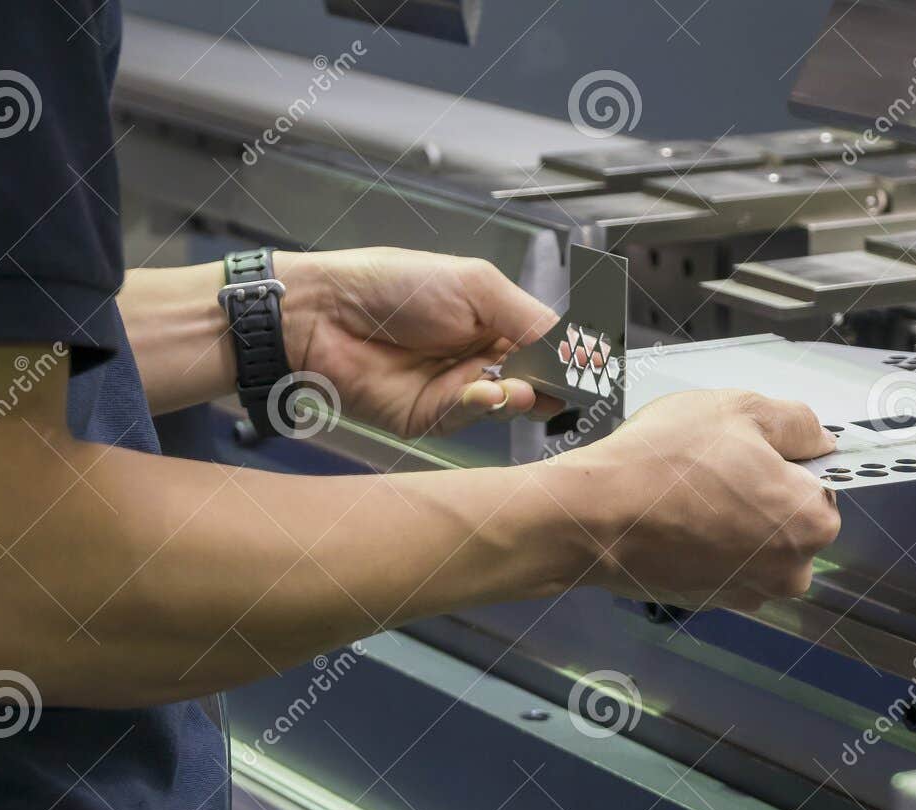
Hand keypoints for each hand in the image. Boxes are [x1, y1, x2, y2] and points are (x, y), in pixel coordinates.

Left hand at [275, 248, 563, 438]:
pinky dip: (483, 406)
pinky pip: (468, 418)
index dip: (569, 358)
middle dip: (553, 385)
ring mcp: (456, 390)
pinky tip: (486, 390)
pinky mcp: (430, 418)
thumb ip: (529, 317)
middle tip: (568, 385)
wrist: (323, 312)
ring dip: (520, 397)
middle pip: (535, 381)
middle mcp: (480, 358)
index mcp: (494, 321)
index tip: (593, 366)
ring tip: (523, 387)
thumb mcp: (476, 285)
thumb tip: (575, 346)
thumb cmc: (390, 284)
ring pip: (507, 405)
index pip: (546, 346)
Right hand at [545, 391, 841, 610]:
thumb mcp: (740, 410)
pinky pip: (723, 563)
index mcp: (812, 523)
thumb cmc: (668, 460)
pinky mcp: (711, 603)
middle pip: (790, 520)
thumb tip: (819, 441)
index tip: (748, 451)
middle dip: (761, 494)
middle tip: (712, 467)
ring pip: (756, 544)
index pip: (821, 485)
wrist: (593, 518)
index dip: (786, 461)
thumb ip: (797, 422)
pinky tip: (673, 519)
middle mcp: (791, 570)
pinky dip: (707, 544)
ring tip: (687, 493)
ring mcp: (749, 594)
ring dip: (733, 520)